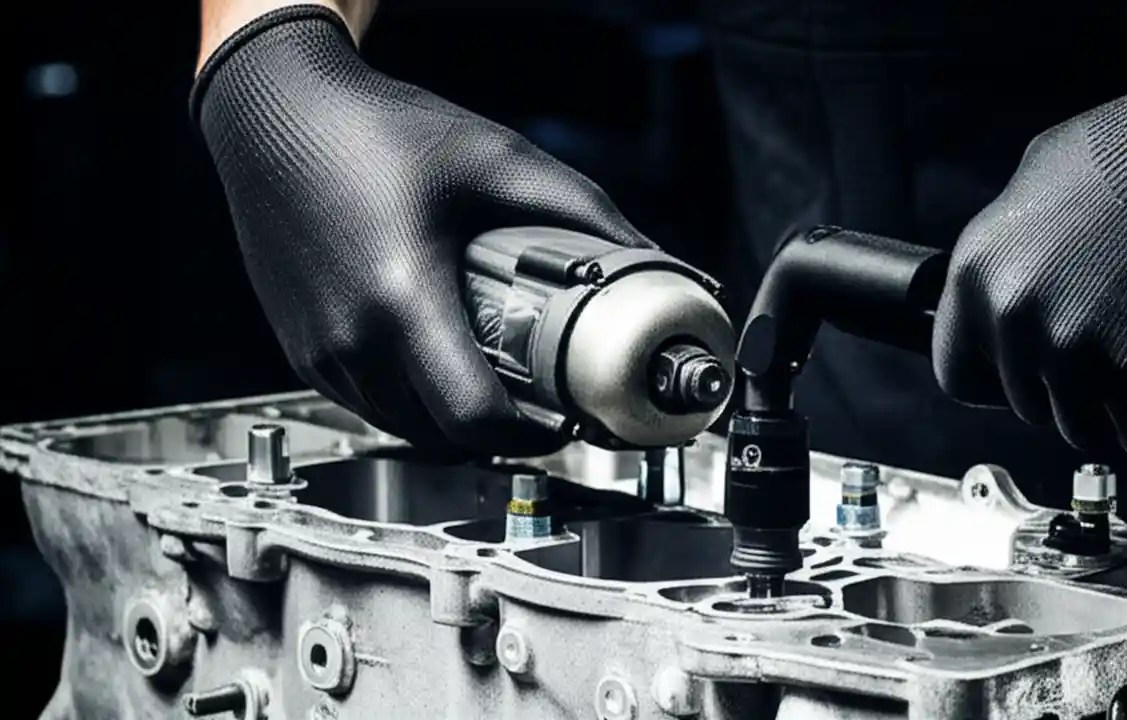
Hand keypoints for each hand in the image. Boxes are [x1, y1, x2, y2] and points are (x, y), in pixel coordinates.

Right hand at [193, 6, 650, 458]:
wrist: (273, 112)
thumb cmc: (371, 129)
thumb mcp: (494, 159)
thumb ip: (581, 209)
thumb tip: (649, 257)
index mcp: (401, 297)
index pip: (475, 418)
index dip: (531, 437)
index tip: (564, 421)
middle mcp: (352, 339)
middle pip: (444, 438)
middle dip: (500, 431)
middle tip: (540, 401)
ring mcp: (320, 352)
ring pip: (405, 429)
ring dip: (454, 421)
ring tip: (494, 378)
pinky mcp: (302, 350)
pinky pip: (370, 404)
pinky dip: (412, 401)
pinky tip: (440, 357)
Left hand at [932, 0, 1126, 458]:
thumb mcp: (1043, 176)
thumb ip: (1017, 243)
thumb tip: (1014, 274)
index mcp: (976, 271)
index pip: (956, 375)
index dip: (999, 386)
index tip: (1036, 382)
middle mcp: (1011, 315)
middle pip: (1028, 407)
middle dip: (1076, 392)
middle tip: (1125, 355)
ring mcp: (1070, 350)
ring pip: (1084, 431)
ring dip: (1125, 411)